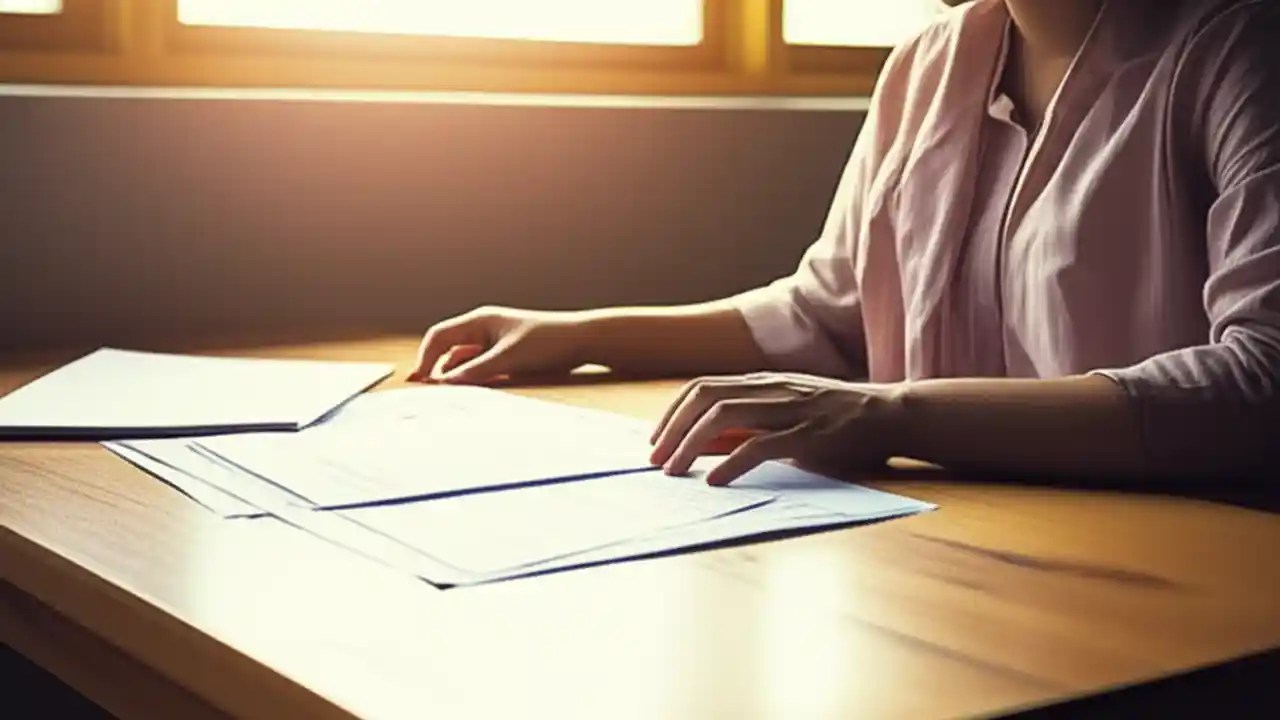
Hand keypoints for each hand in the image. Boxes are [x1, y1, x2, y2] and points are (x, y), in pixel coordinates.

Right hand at [409, 306, 590, 383]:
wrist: (581, 341)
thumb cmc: (548, 341)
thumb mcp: (509, 359)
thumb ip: (476, 372)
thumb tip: (444, 384)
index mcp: (480, 321)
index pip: (439, 336)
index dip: (425, 358)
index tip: (418, 381)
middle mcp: (483, 330)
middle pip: (448, 350)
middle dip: (435, 369)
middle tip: (424, 393)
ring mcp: (494, 343)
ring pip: (463, 362)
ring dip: (455, 377)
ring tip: (447, 396)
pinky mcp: (506, 356)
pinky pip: (480, 369)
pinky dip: (472, 379)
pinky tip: (470, 393)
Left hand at [649, 372, 905, 485]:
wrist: (890, 415)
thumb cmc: (837, 421)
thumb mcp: (786, 416)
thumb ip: (746, 427)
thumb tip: (703, 448)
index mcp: (763, 382)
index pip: (702, 387)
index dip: (672, 412)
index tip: (655, 441)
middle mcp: (771, 389)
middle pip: (704, 397)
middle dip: (672, 428)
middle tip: (655, 461)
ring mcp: (789, 408)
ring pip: (724, 415)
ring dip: (690, 444)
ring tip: (674, 471)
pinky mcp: (808, 434)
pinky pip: (760, 444)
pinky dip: (731, 462)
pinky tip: (714, 480)